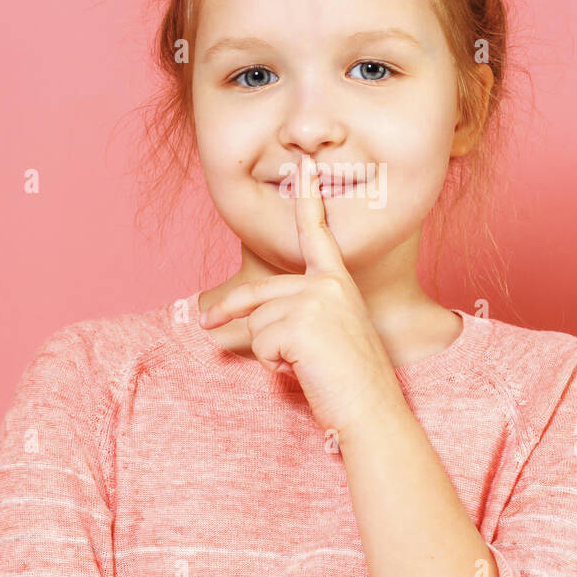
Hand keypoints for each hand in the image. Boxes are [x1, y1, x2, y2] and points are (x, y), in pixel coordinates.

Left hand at [198, 154, 404, 439]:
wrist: (372, 411)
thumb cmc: (350, 382)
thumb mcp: (328, 337)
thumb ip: (298, 316)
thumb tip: (241, 320)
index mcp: (338, 282)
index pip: (318, 234)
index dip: (308, 198)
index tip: (302, 165)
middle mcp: (328, 284)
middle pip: (259, 291)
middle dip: (228, 310)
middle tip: (204, 325)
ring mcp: (315, 301)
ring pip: (256, 321)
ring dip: (268, 352)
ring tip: (303, 367)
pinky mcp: (300, 323)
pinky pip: (258, 342)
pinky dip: (270, 364)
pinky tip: (301, 372)